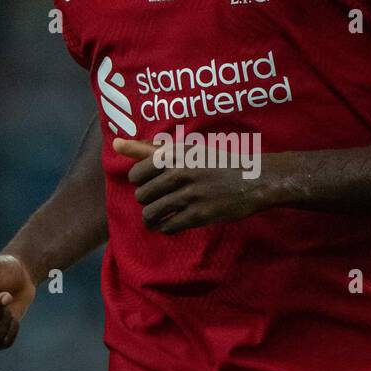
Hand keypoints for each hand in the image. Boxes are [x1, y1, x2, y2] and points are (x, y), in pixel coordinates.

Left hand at [112, 137, 268, 233]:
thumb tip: (116, 143)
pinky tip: (172, 223)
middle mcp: (182, 172)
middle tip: (157, 200)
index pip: (137, 173)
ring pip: (152, 213)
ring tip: (157, 217)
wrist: (255, 179)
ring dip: (151, 218)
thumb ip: (149, 148)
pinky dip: (166, 227)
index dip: (140, 182)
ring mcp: (191, 194)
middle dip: (146, 201)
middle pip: (142, 195)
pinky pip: (169, 226)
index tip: (150, 183)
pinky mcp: (200, 214)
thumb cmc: (218, 163)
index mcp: (177, 154)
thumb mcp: (187, 150)